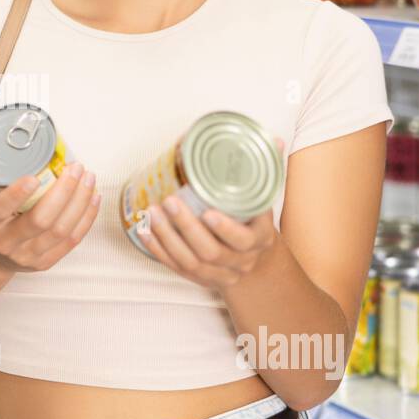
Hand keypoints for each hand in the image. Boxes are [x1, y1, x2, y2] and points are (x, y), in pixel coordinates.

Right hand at [0, 153, 99, 272]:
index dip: (17, 194)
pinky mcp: (46, 262)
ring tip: (88, 178)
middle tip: (75, 168)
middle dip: (63, 192)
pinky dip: (87, 218)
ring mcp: (28, 255)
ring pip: (61, 231)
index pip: (0, 210)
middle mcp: (6, 242)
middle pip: (40, 221)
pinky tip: (94, 197)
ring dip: (80, 202)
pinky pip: (72, 241)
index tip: (34, 176)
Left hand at [135, 136, 285, 289]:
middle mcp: (240, 261)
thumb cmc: (254, 222)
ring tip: (151, 212)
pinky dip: (158, 249)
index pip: (243, 240)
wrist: (256, 260)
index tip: (207, 212)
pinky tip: (144, 230)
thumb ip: (265, 172)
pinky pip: (176, 268)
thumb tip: (274, 140)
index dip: (224, 229)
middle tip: (169, 201)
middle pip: (211, 252)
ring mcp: (219, 274)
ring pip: (191, 263)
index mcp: (259, 240)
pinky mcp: (199, 278)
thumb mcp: (263, 199)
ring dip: (168, 238)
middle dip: (186, 228)